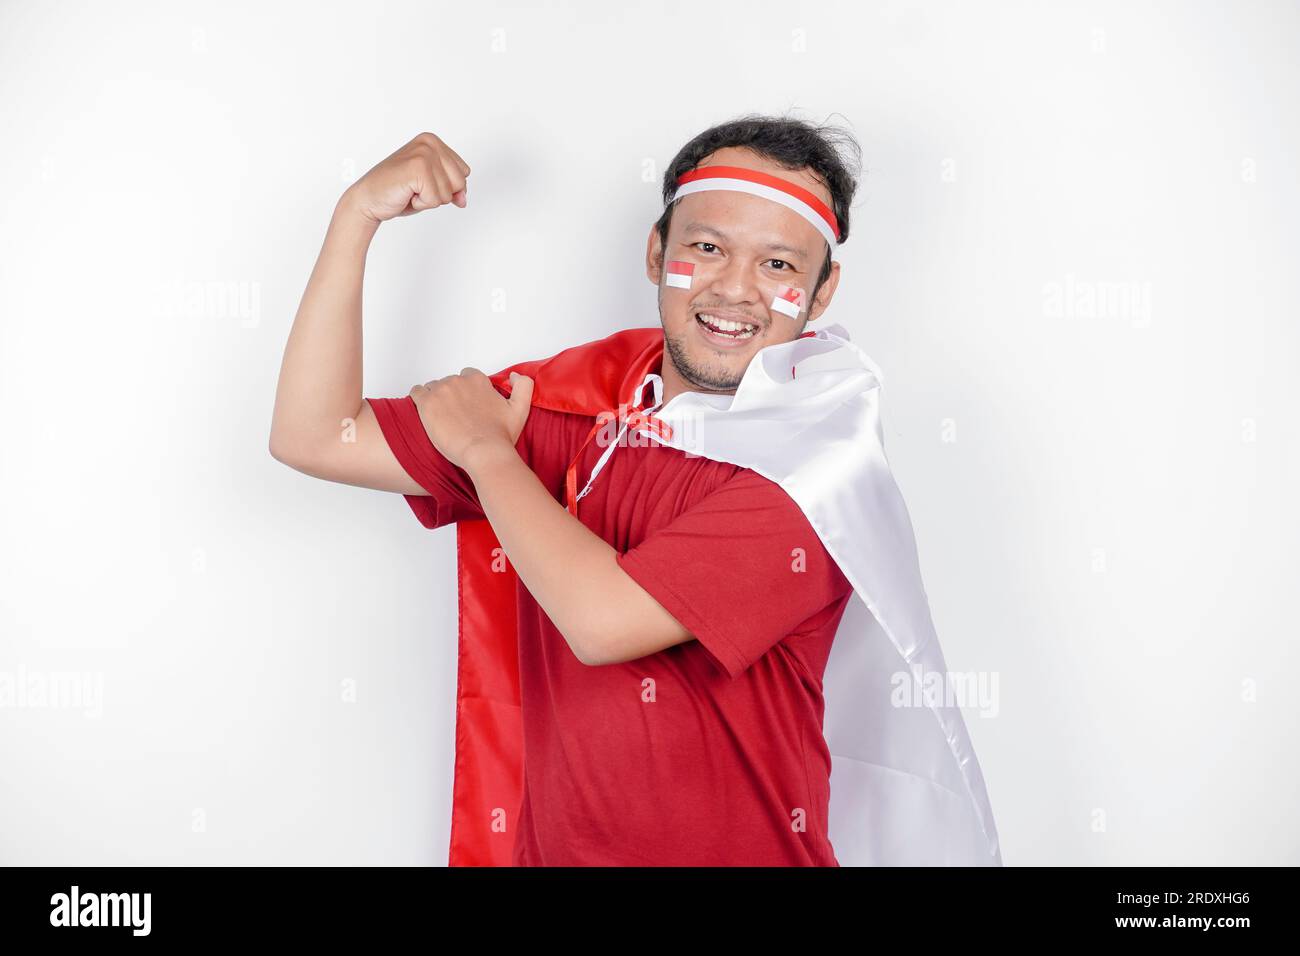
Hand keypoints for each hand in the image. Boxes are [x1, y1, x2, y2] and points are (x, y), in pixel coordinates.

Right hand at [344, 132, 470, 223]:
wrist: (368, 199)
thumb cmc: (398, 191)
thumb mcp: (432, 187)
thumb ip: (453, 188)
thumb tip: (464, 200)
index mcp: (433, 141)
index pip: (464, 172)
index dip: (448, 186)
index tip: (423, 183)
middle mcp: (429, 143)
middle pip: (460, 182)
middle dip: (440, 193)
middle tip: (416, 188)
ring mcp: (423, 154)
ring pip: (449, 193)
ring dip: (429, 199)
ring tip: (410, 190)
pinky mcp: (417, 168)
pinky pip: (435, 200)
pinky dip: (421, 204)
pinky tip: (406, 194)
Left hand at [409, 369, 533, 471]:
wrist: (484, 453)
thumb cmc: (500, 435)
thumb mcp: (521, 408)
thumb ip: (523, 386)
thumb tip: (514, 375)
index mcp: (478, 380)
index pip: (467, 376)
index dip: (467, 390)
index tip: (467, 404)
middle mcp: (458, 381)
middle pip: (449, 382)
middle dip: (451, 395)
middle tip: (455, 415)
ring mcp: (441, 391)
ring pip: (433, 387)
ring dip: (436, 398)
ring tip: (441, 416)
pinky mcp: (426, 404)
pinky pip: (416, 392)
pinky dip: (419, 398)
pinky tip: (424, 410)